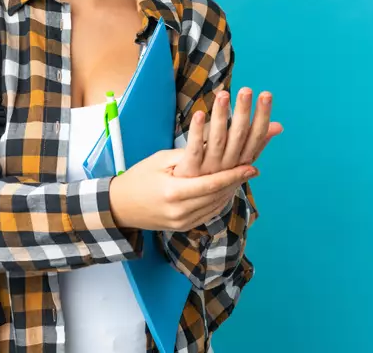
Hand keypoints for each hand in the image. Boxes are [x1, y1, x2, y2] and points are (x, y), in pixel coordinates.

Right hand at [108, 149, 256, 231]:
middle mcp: (180, 211)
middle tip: (252, 169)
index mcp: (173, 193)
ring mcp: (182, 222)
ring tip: (243, 177)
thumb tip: (211, 146)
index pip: (211, 184)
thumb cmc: (137, 178)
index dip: (233, 176)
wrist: (120, 207)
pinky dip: (219, 201)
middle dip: (236, 182)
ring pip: (215, 206)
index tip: (251, 167)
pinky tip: (227, 190)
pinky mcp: (183, 227)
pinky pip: (208, 214)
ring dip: (230, 191)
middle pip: (217, 196)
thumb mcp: (159, 161)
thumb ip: (186, 156)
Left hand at [173, 87, 282, 178]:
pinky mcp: (191, 171)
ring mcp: (210, 170)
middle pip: (239, 135)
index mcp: (242, 161)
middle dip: (243, 112)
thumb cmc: (214, 175)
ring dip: (221, 116)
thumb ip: (256, 141)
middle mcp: (229, 166)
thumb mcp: (238, 159)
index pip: (256, 136)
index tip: (266, 94)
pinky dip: (197, 130)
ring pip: (218, 139)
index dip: (262, 115)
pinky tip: (199, 113)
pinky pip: (195, 148)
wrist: (188, 206)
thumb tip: (279, 126)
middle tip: (246, 89)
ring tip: (223, 94)